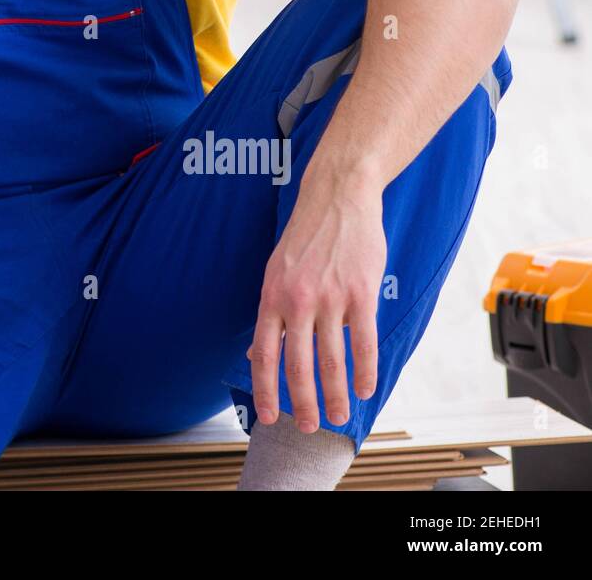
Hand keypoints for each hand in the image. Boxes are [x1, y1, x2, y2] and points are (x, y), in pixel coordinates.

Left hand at [246, 173, 384, 431]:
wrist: (337, 197)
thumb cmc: (306, 236)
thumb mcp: (275, 271)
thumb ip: (271, 313)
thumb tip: (257, 353)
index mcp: (272, 295)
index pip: (264, 353)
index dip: (266, 389)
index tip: (270, 417)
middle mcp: (297, 299)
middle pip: (298, 364)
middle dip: (303, 402)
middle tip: (308, 427)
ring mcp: (330, 297)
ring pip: (332, 359)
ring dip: (336, 395)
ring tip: (340, 416)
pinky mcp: (361, 292)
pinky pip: (363, 341)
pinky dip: (366, 370)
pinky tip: (367, 388)